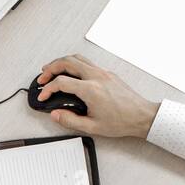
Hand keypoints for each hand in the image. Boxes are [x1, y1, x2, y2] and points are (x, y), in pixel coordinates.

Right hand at [35, 54, 158, 138]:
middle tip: (42, 77)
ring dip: (62, 62)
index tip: (43, 96)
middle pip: (67, 62)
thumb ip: (70, 120)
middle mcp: (96, 76)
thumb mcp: (92, 127)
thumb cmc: (122, 122)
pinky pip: (87, 62)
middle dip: (50, 68)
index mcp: (91, 90)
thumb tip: (56, 114)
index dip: (47, 89)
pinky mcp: (108, 73)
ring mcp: (103, 72)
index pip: (61, 82)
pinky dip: (74, 64)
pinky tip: (71, 73)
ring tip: (52, 69)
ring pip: (77, 58)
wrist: (142, 116)